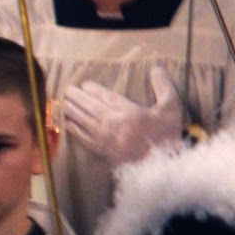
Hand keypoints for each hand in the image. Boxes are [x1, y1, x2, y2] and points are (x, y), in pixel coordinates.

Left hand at [60, 68, 184, 169]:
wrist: (160, 166)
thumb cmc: (167, 135)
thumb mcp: (171, 108)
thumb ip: (163, 86)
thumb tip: (156, 68)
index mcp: (129, 112)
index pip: (106, 97)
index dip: (93, 90)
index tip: (84, 84)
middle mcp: (113, 124)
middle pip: (90, 107)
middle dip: (77, 97)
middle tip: (67, 90)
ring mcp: (104, 139)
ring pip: (83, 121)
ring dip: (72, 110)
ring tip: (63, 102)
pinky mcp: (101, 152)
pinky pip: (83, 138)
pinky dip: (73, 129)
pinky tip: (67, 123)